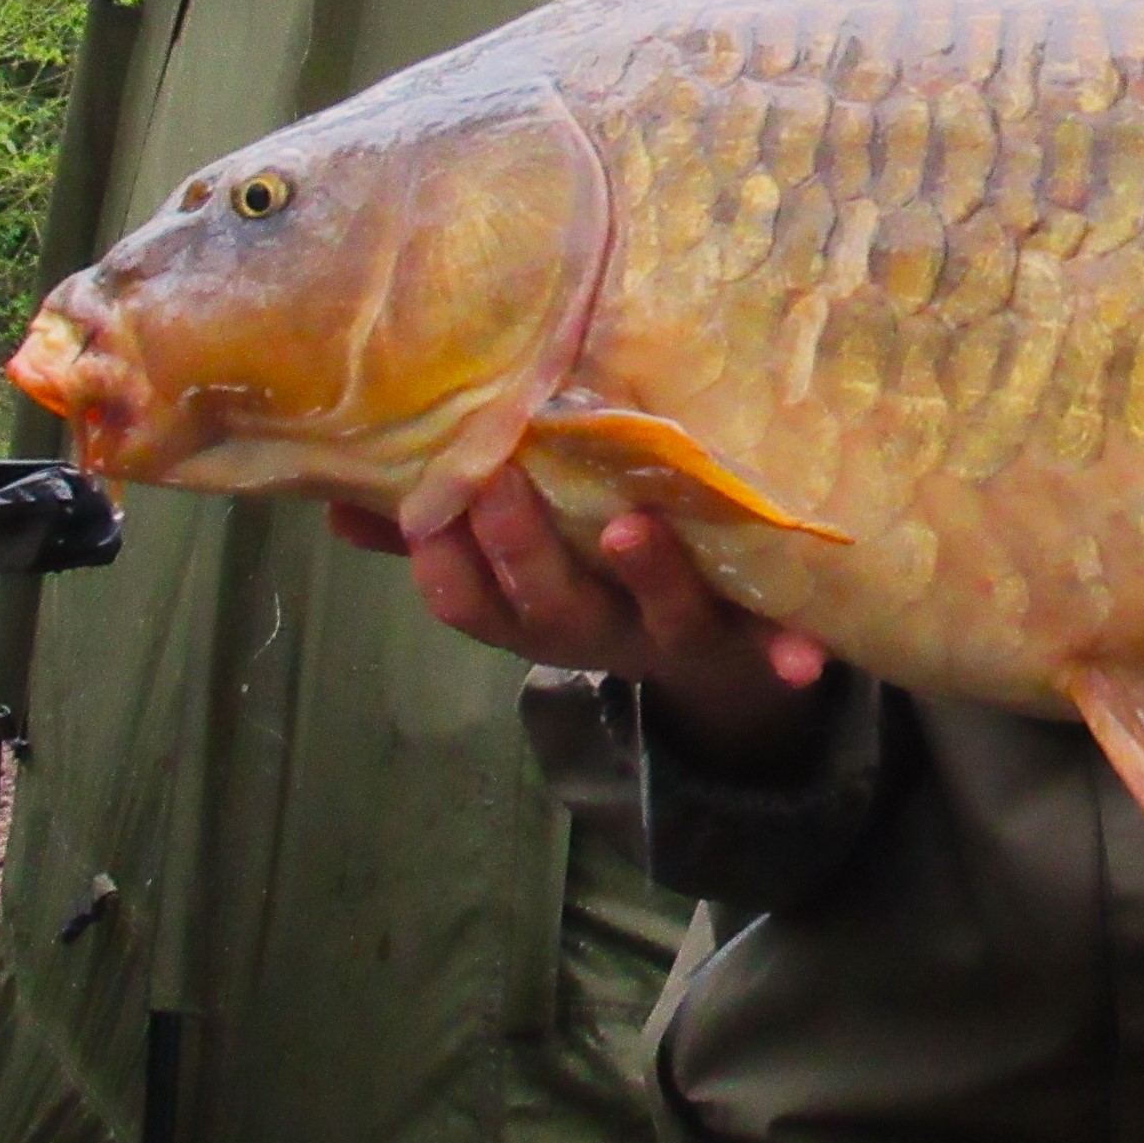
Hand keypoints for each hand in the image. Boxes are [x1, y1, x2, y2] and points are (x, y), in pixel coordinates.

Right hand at [328, 467, 830, 767]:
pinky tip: (809, 658)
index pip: (467, 602)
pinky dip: (786, 653)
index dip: (442, 564)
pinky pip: (768, 645)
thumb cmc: (590, 579)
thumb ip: (430, 529)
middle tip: (500, 484)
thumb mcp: (509, 563)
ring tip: (632, 527)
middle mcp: (596, 630)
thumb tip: (334, 501)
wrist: (711, 656)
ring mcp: (670, 632)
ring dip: (647, 577)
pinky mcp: (746, 634)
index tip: (426, 505)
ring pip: (654, 612)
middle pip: (548, 605)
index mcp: (532, 614)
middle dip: (523, 549)